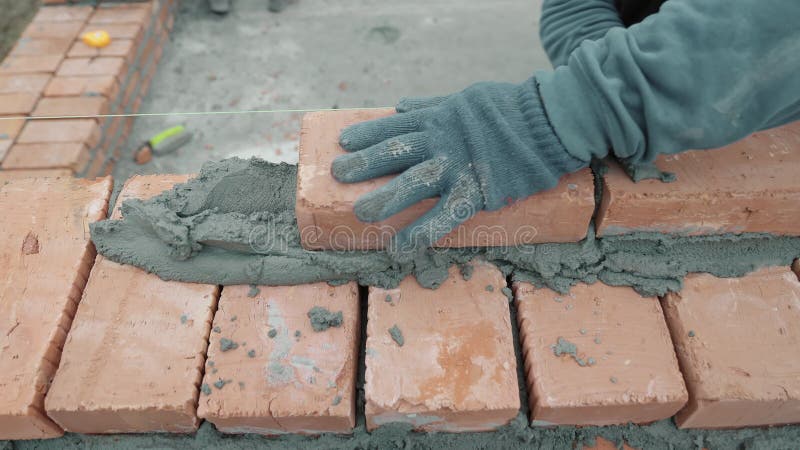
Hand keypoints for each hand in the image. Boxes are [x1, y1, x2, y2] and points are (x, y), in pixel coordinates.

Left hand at [331, 77, 587, 251]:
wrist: (549, 120)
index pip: (394, 125)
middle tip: (337, 173)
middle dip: (364, 163)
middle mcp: (441, 141)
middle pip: (394, 152)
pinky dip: (421, 233)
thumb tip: (401, 105)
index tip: (343, 142)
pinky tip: (400, 248)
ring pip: (412, 183)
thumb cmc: (509, 109)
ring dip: (384, 198)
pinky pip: (443, 216)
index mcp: (438, 117)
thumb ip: (431, 105)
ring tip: (360, 213)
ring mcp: (457, 166)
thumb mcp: (464, 98)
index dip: (367, 134)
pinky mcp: (476, 191)